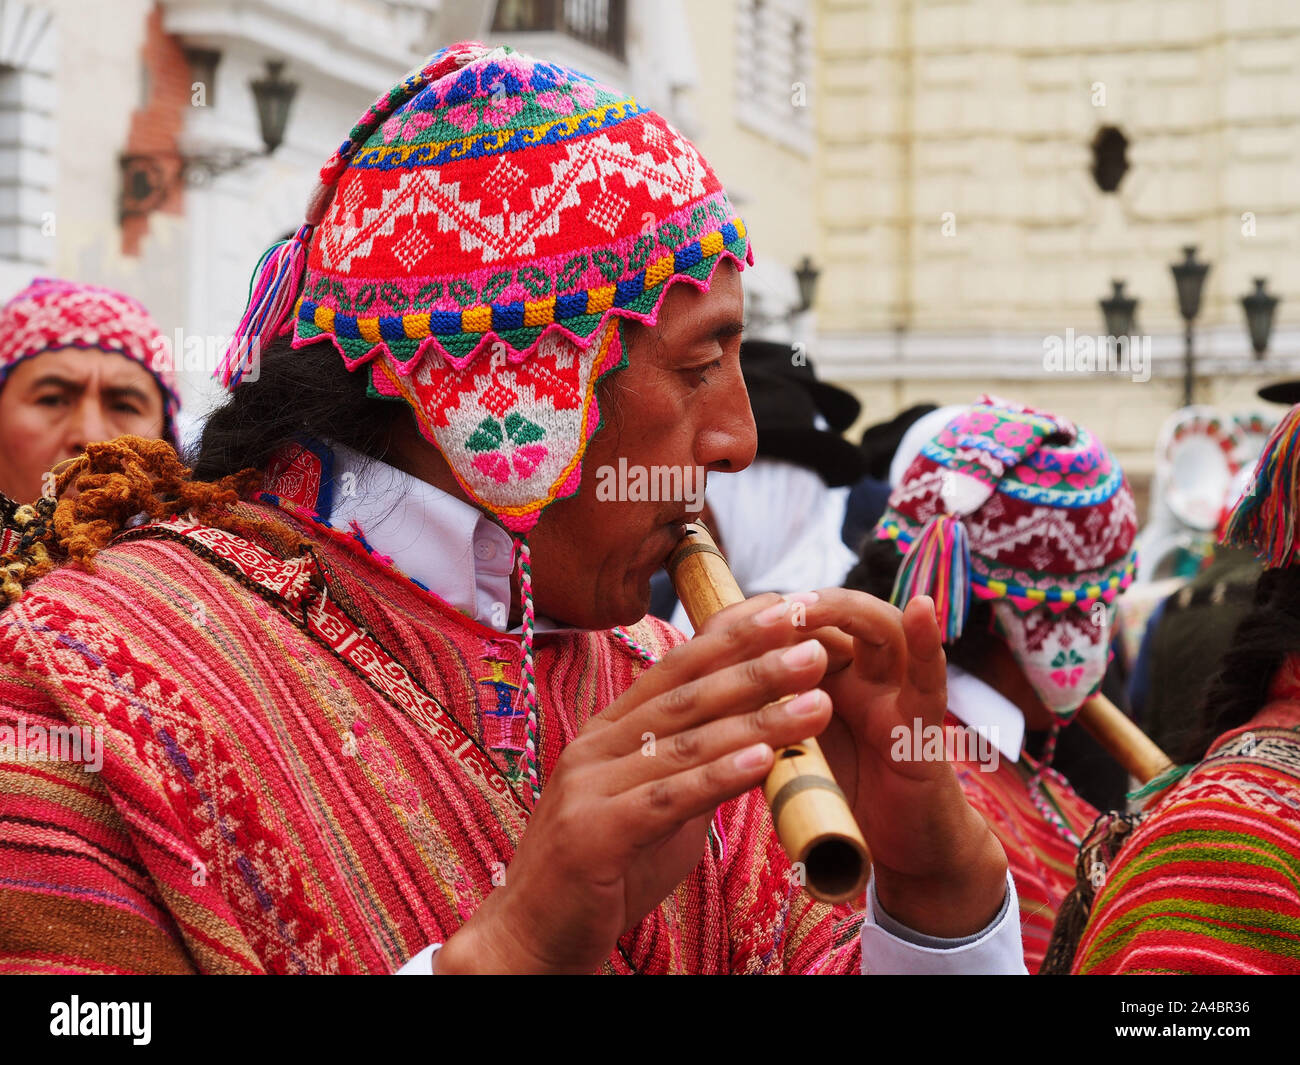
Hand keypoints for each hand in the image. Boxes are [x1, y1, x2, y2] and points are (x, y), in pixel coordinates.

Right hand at [436, 601, 837, 973]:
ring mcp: (590, 786)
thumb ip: (695, 767)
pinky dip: (716, 776)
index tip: (789, 611)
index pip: (678, 668)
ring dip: (756, 718)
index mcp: (612, 730)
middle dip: (755, 665)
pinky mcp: (594, 833)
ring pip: (684, 741)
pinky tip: (761, 758)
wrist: (534, 935)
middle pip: (686, 694)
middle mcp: (598, 745)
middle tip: (815, 645)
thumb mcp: (658, 806)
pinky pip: (666, 799)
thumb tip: (755, 735)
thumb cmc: (604, 869)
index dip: (732, 636)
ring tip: (815, 701)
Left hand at [699, 590, 1007, 938]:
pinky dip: (926, 643)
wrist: (894, 849)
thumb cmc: (841, 795)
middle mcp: (866, 675)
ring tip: (807, 605)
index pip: (803, 626)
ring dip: (845, 610)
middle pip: (841, 615)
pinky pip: (927, 680)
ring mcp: (896, 695)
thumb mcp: (790, 750)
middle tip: (768, 606)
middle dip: (804, 605)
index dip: (769, 616)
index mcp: (830, 678)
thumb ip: (762, 718)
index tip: (730, 618)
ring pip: (881, 630)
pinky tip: (919, 607)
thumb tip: (693, 699)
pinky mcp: (922, 727)